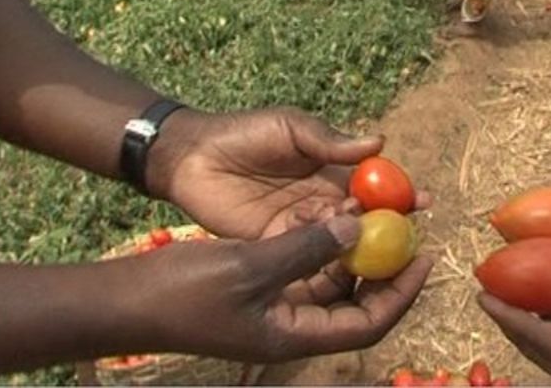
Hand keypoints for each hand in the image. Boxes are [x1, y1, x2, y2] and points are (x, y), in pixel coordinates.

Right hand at [138, 219, 433, 360]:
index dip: (402, 292)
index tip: (425, 256)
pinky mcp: (260, 289)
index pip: (368, 323)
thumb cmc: (185, 291)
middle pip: (357, 303)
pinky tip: (334, 216)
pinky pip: (307, 268)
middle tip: (408, 232)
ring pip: (333, 283)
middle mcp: (293, 326)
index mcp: (295, 335)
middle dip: (385, 270)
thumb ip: (306, 248)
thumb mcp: (250, 266)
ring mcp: (276, 309)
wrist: (125, 300)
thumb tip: (360, 228)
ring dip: (356, 253)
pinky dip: (325, 245)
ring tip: (379, 217)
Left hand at [146, 107, 388, 240]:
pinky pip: (307, 251)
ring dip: (359, 241)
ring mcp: (300, 224)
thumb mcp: (291, 128)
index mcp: (330, 169)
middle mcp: (321, 200)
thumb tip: (379, 142)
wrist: (191, 156)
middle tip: (410, 236)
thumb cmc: (243, 133)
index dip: (399, 193)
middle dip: (389, 227)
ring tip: (377, 245)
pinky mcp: (276, 243)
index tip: (424, 201)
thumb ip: (331, 141)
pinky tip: (342, 256)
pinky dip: (326, 254)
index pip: (374, 184)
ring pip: (340, 237)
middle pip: (365, 218)